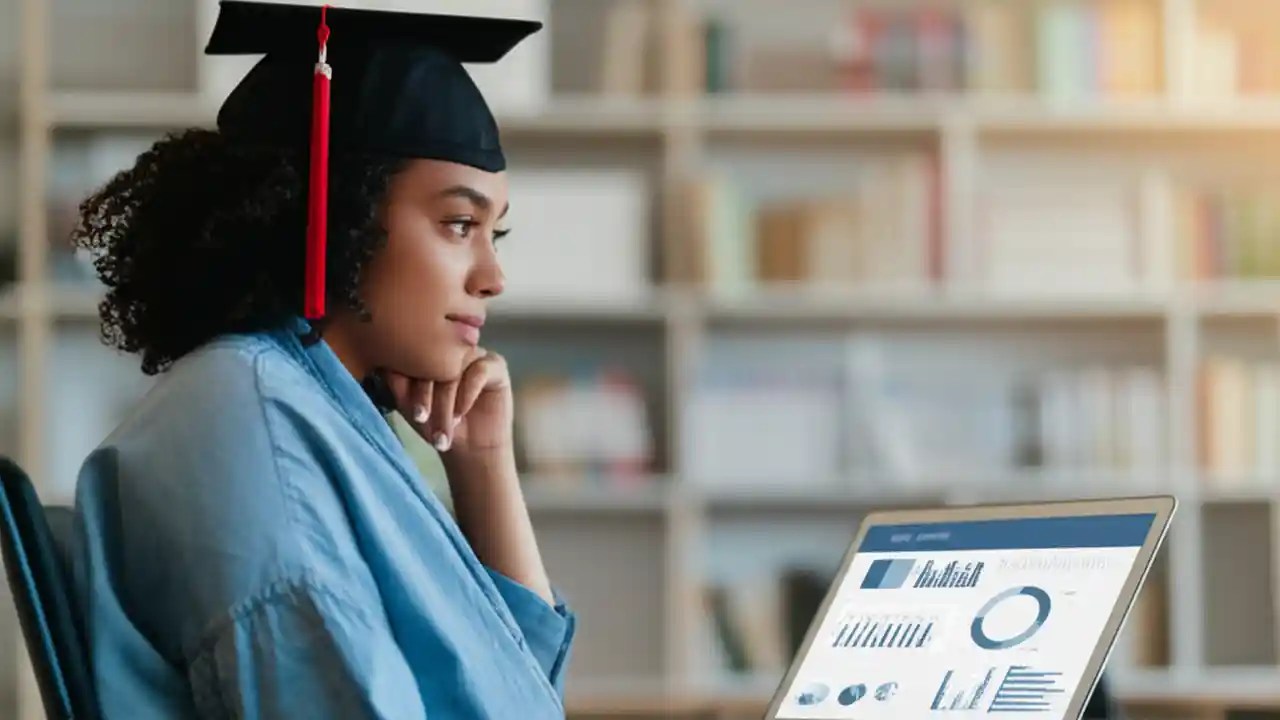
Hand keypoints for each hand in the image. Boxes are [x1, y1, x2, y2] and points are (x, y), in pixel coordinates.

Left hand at [383, 348, 514, 455]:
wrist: (469, 449)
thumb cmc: (435, 425)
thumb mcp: (410, 405)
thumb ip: (397, 383)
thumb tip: (387, 364)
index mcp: (427, 351)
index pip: (412, 353)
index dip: (407, 382)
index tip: (409, 412)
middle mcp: (450, 347)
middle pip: (432, 360)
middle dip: (425, 396)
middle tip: (423, 421)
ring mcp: (474, 353)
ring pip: (455, 368)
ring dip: (446, 401)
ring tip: (443, 428)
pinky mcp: (496, 365)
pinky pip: (479, 371)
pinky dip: (467, 395)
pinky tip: (462, 413)